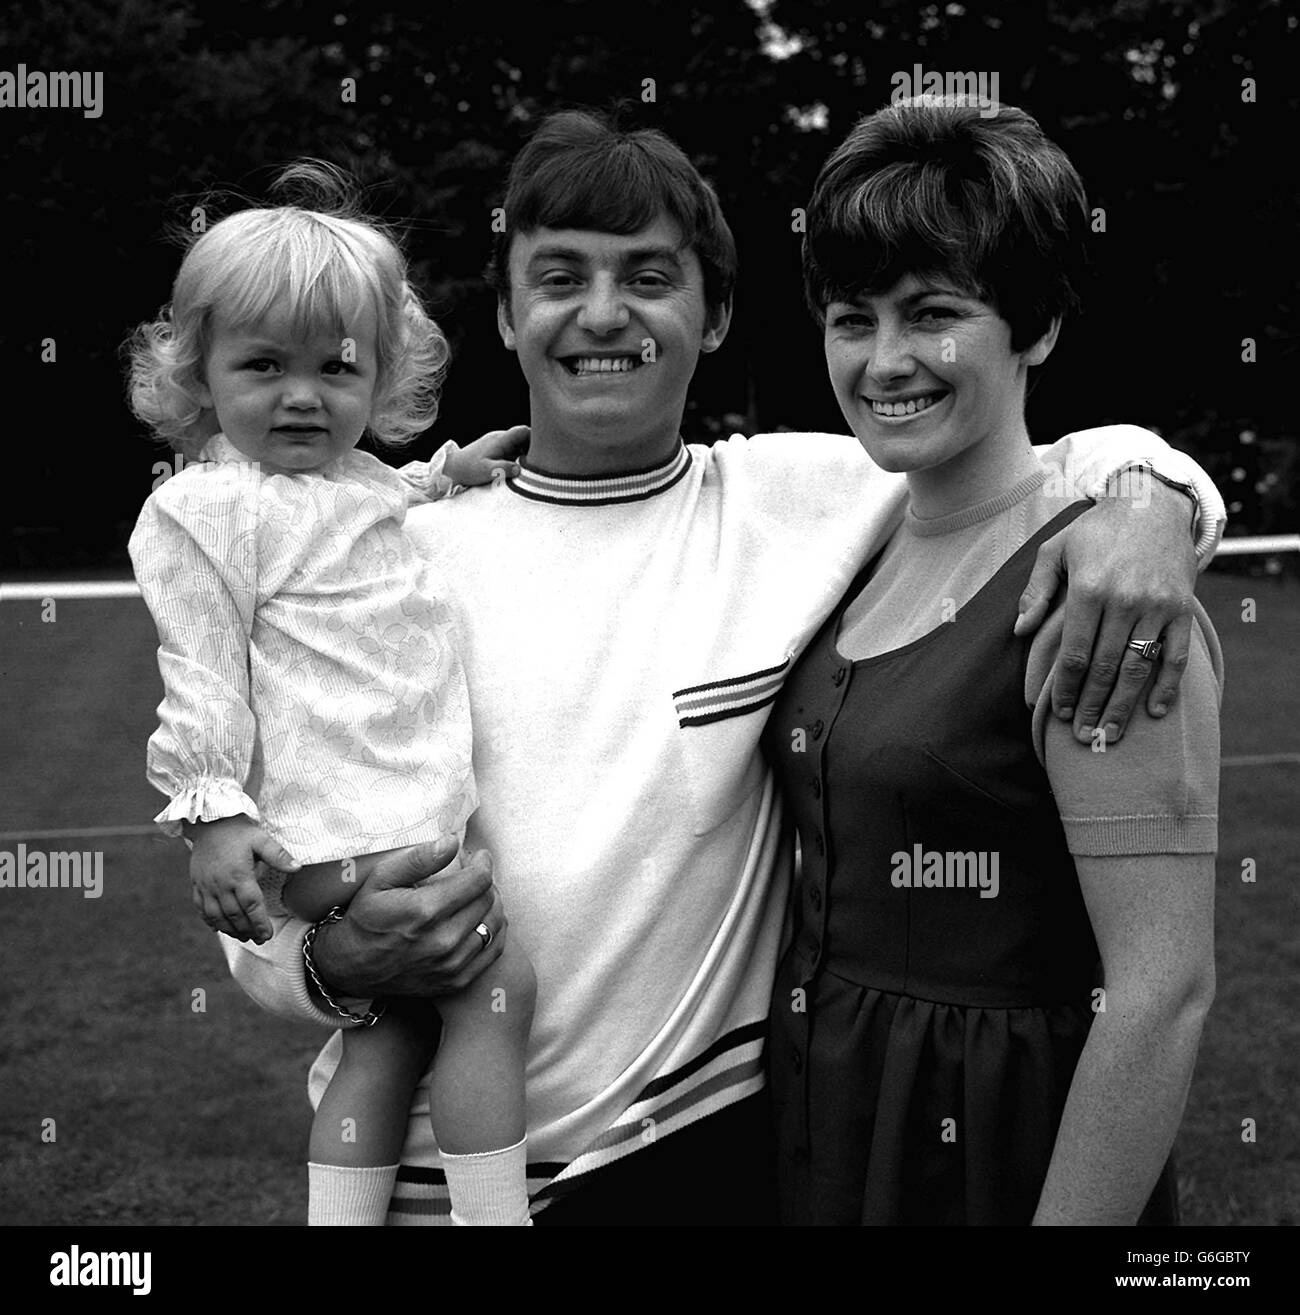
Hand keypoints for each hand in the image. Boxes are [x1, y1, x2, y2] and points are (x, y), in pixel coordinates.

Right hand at [187, 814, 298, 944]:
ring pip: (216, 916)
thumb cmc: (238, 830)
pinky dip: (210, 921)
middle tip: (259, 940)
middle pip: (234, 915)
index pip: (251, 905)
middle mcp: (220, 884)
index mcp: (238, 875)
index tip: (268, 935)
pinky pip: (200, 908)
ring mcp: (206, 885)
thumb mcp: (261, 838)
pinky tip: (219, 927)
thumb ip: (278, 855)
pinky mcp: (196, 883)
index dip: (259, 923)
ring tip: (243, 936)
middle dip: (247, 930)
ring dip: (230, 929)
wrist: (208, 821)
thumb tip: (298, 867)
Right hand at [310, 840, 504, 997]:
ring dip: (493, 905)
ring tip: (480, 896)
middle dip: (486, 882)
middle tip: (474, 875)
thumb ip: (418, 859)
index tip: (479, 857)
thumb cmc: (365, 918)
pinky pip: (493, 951)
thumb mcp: (380, 879)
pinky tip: (482, 920)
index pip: (478, 881)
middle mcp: (443, 940)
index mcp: (425, 911)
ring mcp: (451, 965)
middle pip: (488, 901)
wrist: (351, 967)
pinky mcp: (455, 982)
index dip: (483, 863)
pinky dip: (494, 932)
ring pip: (495, 926)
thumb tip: (452, 842)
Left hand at [444, 425, 529, 486]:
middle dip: (532, 449)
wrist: (452, 467)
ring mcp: (498, 443)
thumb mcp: (486, 471)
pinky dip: (517, 458)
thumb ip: (504, 469)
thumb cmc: (468, 469)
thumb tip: (520, 469)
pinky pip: (512, 450)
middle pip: (523, 438)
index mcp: (500, 440)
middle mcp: (500, 438)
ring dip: (525, 455)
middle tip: (537, 464)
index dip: (536, 438)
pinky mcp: (495, 449)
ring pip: (518, 445)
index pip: (523, 431)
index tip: (544, 451)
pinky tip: (517, 469)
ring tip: (528, 469)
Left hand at [1014, 485, 1195, 742]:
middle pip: (1105, 667)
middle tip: (1082, 736)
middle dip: (1090, 706)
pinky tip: (1154, 712)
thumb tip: (1018, 631)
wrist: (1152, 503)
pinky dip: (1166, 686)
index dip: (1065, 687)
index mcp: (1088, 588)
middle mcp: (1124, 600)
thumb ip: (1036, 590)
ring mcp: (1157, 605)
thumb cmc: (1095, 531)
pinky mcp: (1182, 608)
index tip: (1057, 712)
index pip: (1074, 653)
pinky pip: (1175, 654)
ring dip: (1123, 706)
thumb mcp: (1054, 550)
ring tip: (1110, 736)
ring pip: (1137, 667)